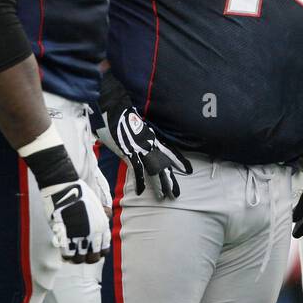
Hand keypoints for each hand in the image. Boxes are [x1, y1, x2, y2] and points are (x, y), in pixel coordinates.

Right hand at [42, 178, 110, 262]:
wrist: (65, 187)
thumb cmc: (79, 192)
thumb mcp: (97, 204)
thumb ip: (101, 215)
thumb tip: (107, 215)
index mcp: (103, 226)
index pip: (104, 250)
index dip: (97, 251)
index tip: (90, 247)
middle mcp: (94, 234)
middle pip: (93, 258)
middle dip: (87, 257)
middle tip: (79, 251)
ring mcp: (80, 236)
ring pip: (80, 260)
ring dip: (75, 258)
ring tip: (70, 251)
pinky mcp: (66, 236)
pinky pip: (67, 255)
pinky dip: (65, 256)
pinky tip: (63, 250)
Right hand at [96, 71, 189, 199]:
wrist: (113, 106)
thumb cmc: (121, 115)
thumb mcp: (134, 126)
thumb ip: (138, 136)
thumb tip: (137, 142)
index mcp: (152, 136)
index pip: (169, 151)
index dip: (179, 161)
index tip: (189, 170)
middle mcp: (149, 143)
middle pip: (164, 164)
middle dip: (170, 180)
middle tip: (177, 194)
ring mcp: (140, 148)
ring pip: (154, 169)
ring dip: (159, 184)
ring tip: (164, 197)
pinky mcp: (129, 151)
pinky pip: (136, 169)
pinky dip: (139, 181)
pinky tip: (141, 192)